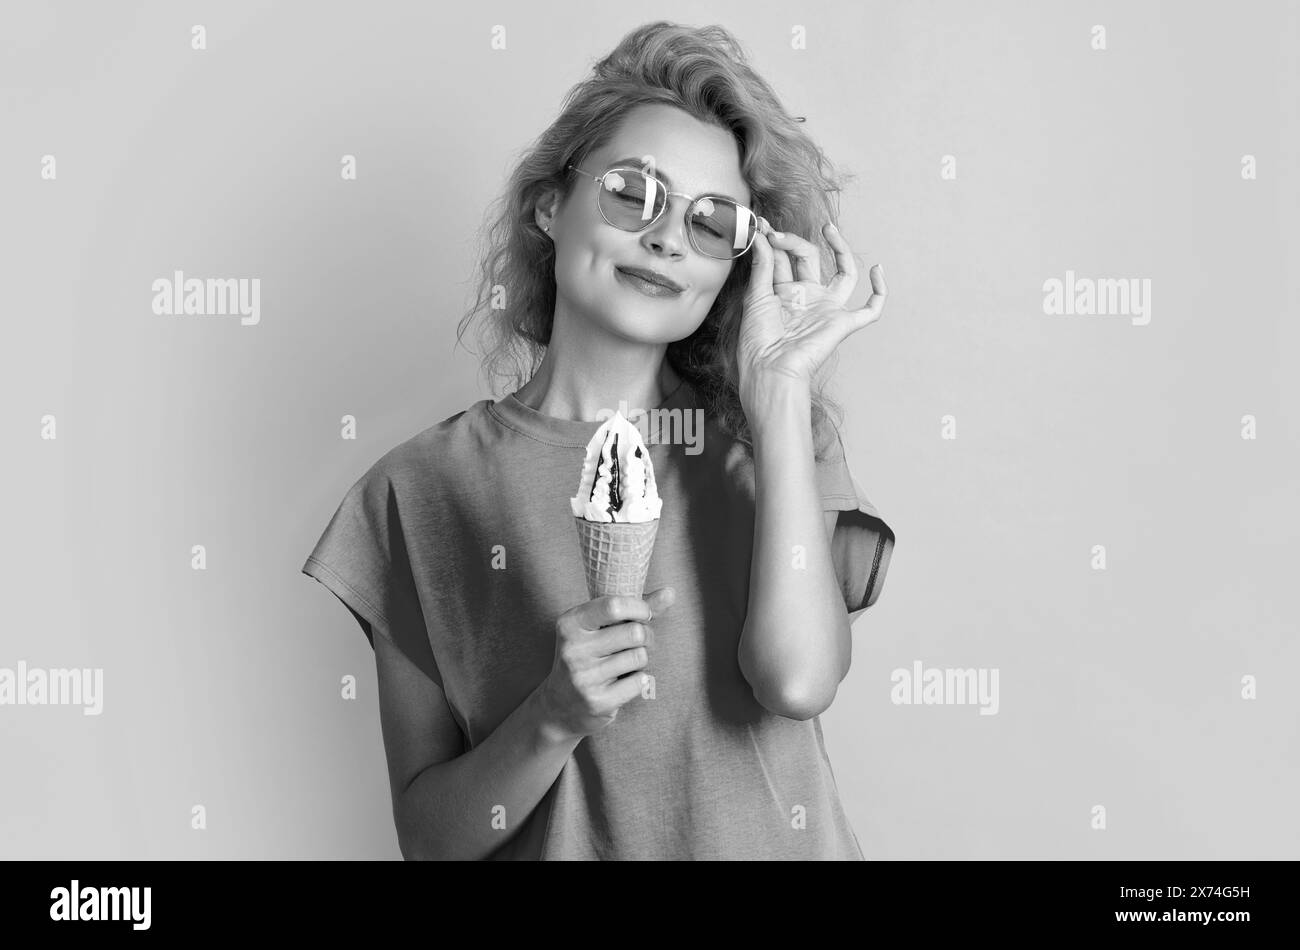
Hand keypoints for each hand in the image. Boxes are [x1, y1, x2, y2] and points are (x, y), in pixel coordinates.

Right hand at [538, 587, 675, 740]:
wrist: (561, 707)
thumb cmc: (589, 657)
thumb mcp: (600, 628)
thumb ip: (634, 609)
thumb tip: (670, 593)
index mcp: (570, 623)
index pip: (614, 606)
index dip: (639, 608)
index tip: (644, 614)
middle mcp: (573, 649)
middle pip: (635, 632)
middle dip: (646, 636)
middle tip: (639, 642)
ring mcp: (583, 677)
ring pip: (639, 657)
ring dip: (641, 660)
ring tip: (626, 664)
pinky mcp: (597, 701)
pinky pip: (639, 682)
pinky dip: (639, 680)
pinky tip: (623, 682)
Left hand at [737, 218, 887, 398]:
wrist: (769, 370)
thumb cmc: (757, 342)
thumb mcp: (756, 297)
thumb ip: (763, 266)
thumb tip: (764, 236)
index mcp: (783, 294)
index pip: (784, 258)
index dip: (775, 240)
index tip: (762, 225)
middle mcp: (807, 298)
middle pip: (808, 258)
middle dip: (792, 241)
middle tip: (775, 234)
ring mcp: (826, 309)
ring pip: (844, 273)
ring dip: (839, 248)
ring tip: (828, 228)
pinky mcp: (843, 324)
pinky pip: (871, 309)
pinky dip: (880, 291)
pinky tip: (878, 270)